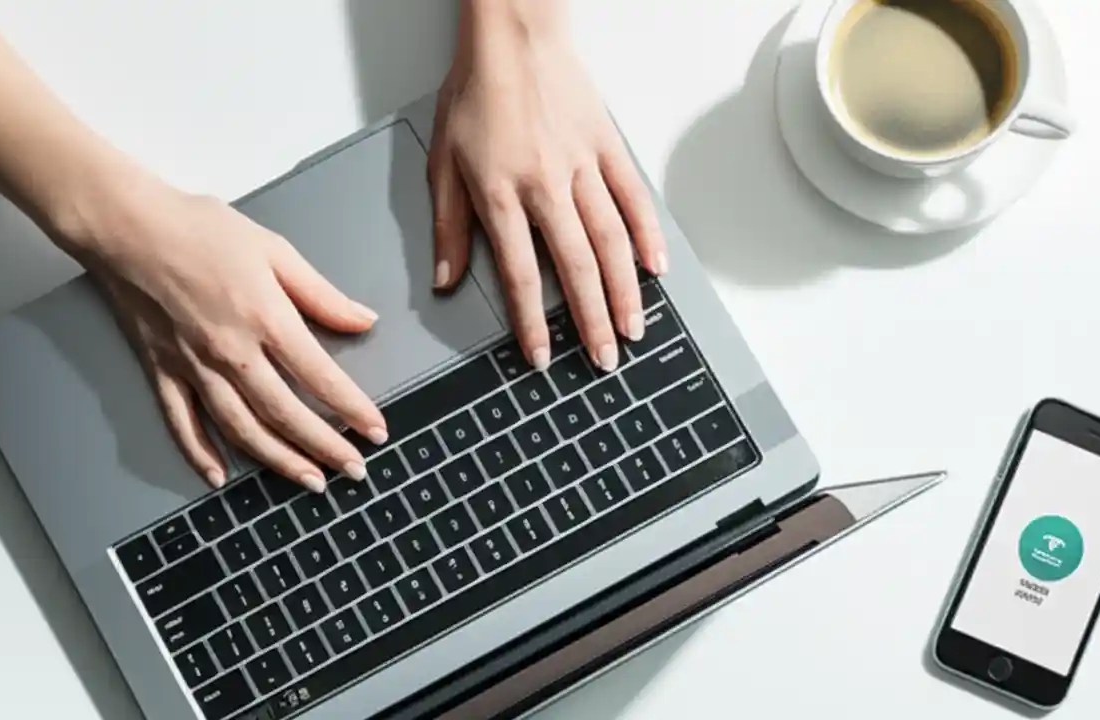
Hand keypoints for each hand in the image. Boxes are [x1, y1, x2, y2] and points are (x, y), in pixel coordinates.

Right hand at [70, 177, 387, 491]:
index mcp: (265, 319)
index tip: (377, 431)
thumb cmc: (200, 228)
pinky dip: (200, 454)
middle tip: (354, 470)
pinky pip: (182, 422)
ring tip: (309, 481)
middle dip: (325, 447)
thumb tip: (365, 320)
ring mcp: (193, 367)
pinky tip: (220, 477)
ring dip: (278, 460)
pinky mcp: (161, 370)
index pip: (320, 377)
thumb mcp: (275, 250)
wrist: (125, 225)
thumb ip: (322, 294)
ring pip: (241, 428)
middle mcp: (231, 353)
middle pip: (285, 414)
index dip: (353, 408)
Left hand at [428, 1, 666, 371]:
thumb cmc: (475, 94)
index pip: (519, 273)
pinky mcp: (606, 146)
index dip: (531, 323)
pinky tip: (657, 268)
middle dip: (590, 321)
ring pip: (610, 239)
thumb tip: (444, 279)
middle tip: (603, 361)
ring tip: (634, 330)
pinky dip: (647, 234)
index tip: (540, 359)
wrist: (512, 36)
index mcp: (501, 193)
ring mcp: (582, 166)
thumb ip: (447, 226)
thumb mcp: (442, 162)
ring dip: (624, 291)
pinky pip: (633, 197)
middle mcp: (546, 185)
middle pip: (575, 266)